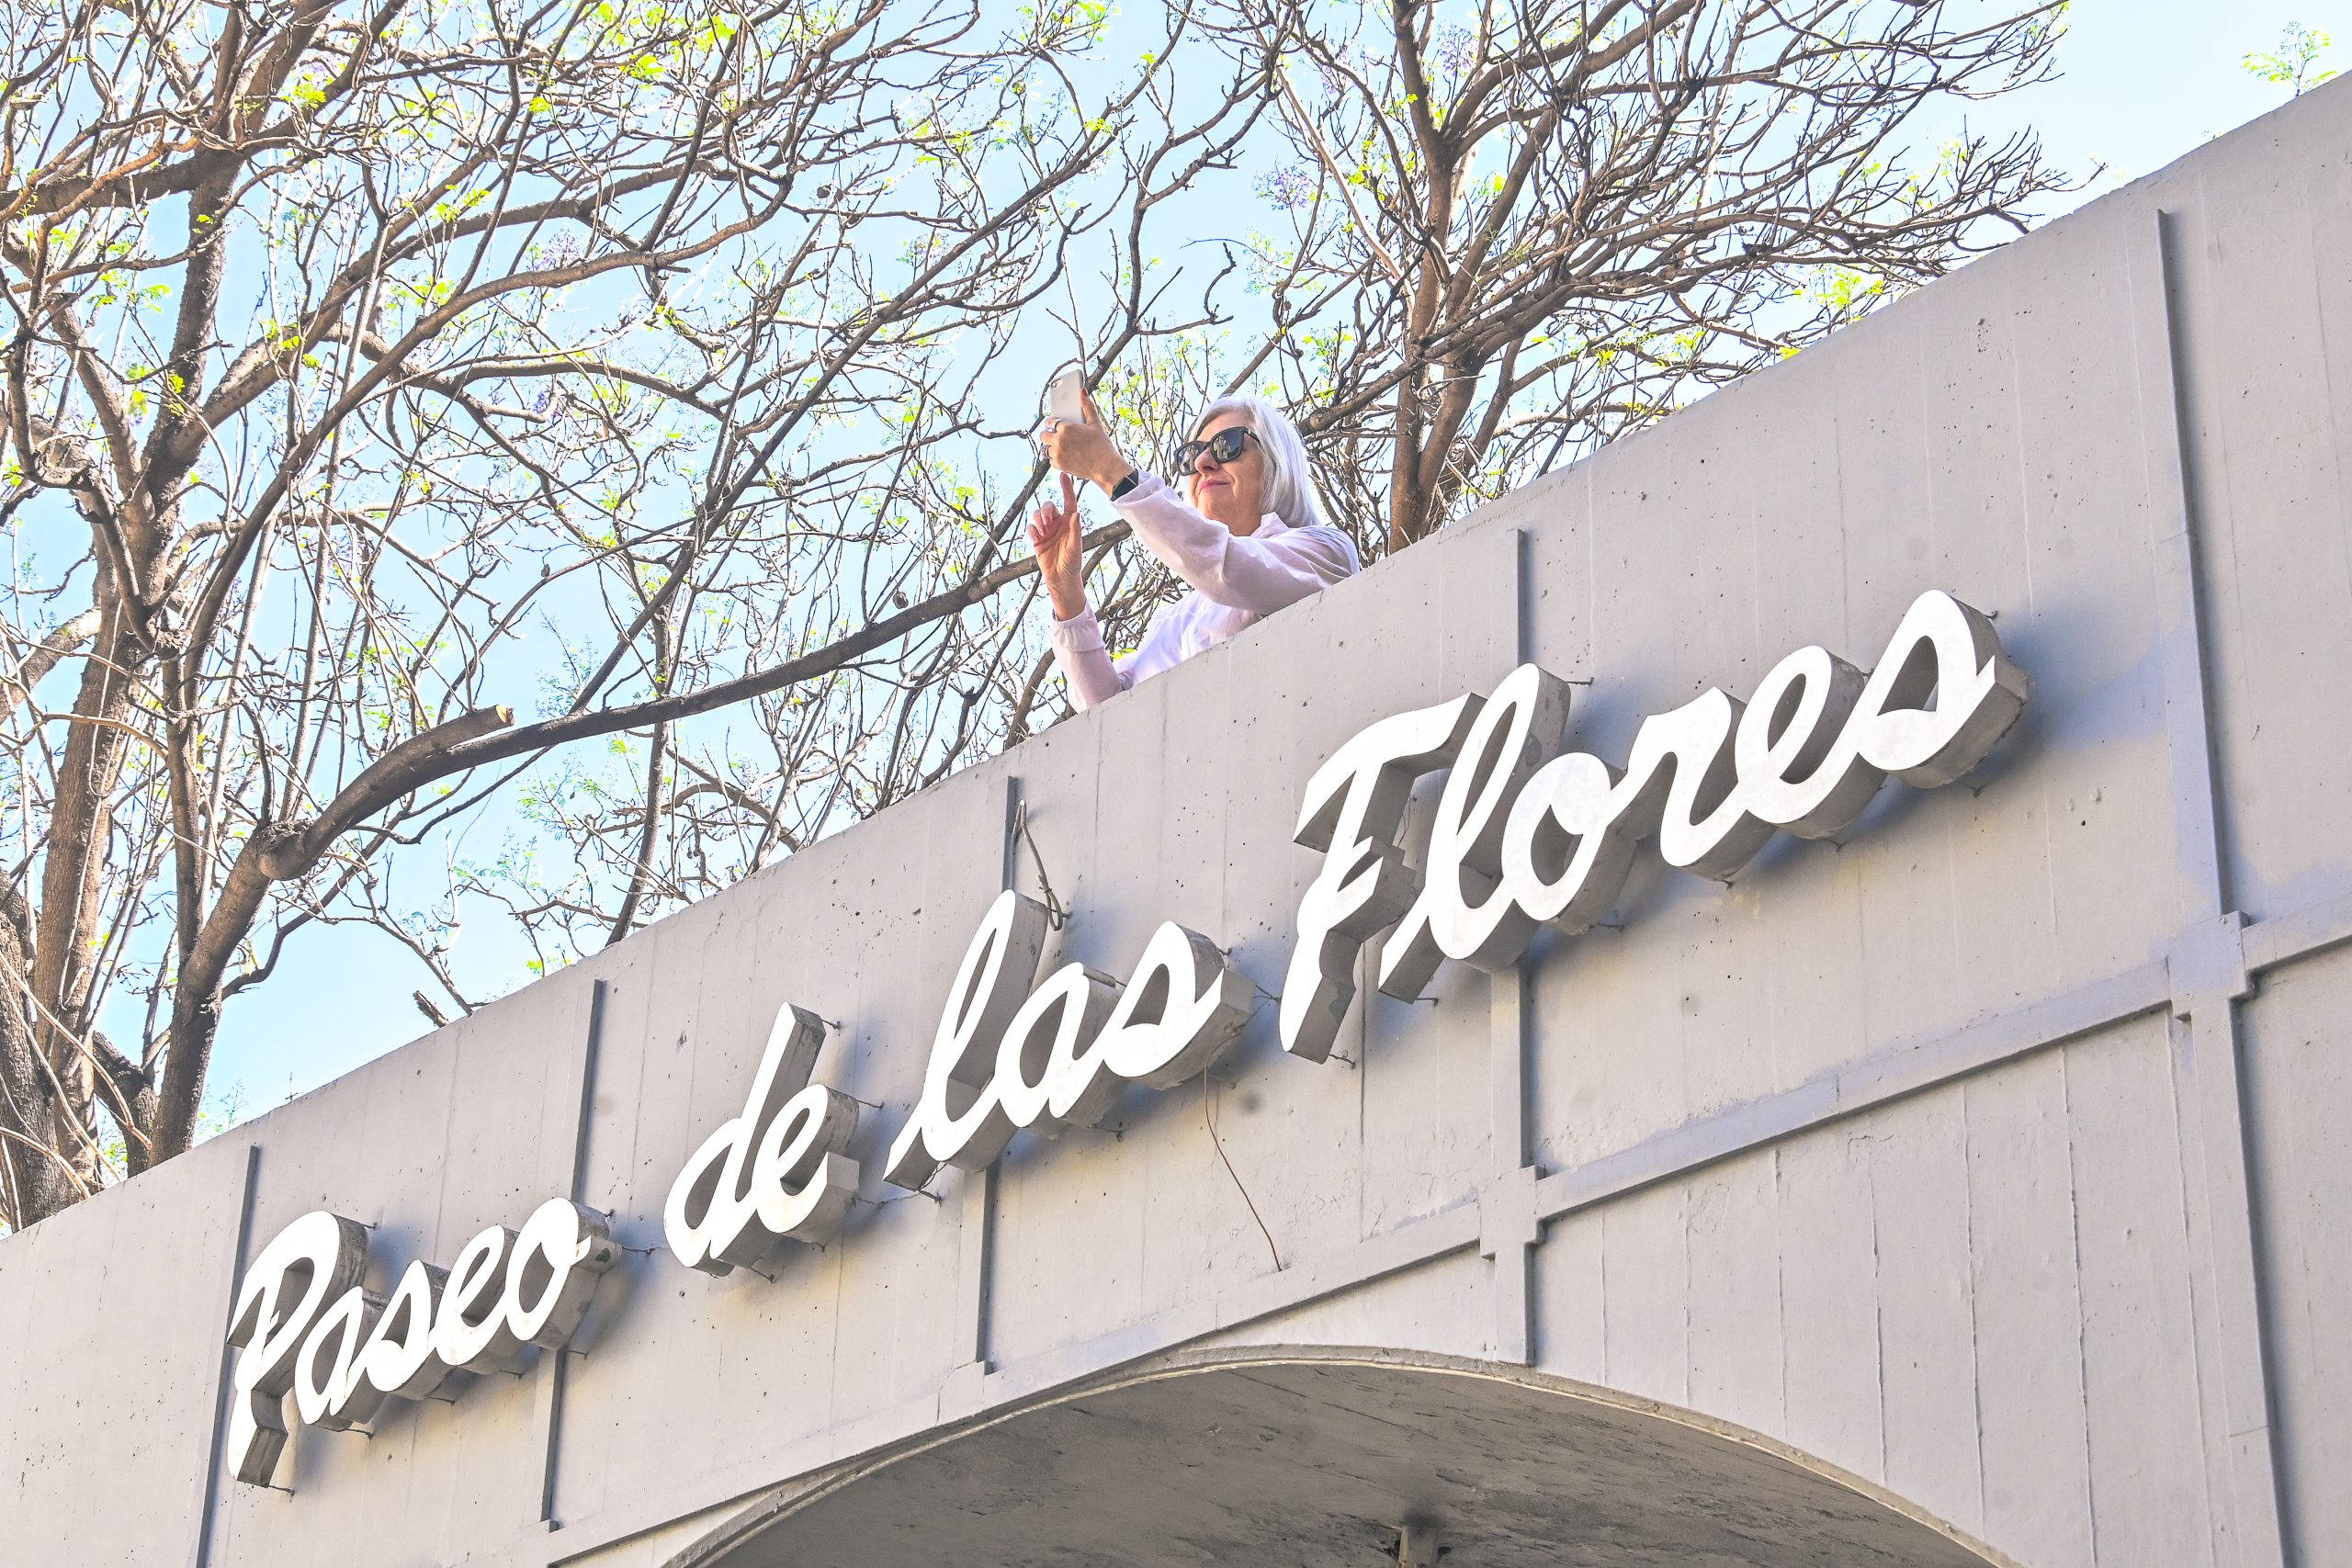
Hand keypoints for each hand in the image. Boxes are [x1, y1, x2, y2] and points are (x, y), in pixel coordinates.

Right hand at [1027, 472, 1087, 620]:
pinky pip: (1030, 528)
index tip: (1062, 475)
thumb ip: (1075, 530)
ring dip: (1038, 521)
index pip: (1068, 501)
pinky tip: (1037, 539)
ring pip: (1037, 515)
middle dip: (1046, 511)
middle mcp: (1058, 524)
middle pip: (1048, 506)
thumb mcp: (1076, 546)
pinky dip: (1032, 531)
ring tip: (1043, 533)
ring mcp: (1046, 531)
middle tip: (1048, 522)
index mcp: (1070, 522)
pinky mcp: (1037, 539)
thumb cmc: (1072, 563)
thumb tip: (1076, 513)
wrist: (1060, 579)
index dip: (1066, 488)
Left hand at [1038, 384, 1130, 494]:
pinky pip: (1050, 460)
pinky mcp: (1059, 465)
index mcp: (1066, 427)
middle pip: (1043, 435)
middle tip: (1055, 434)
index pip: (1050, 421)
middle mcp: (1059, 440)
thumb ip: (1087, 406)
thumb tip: (1082, 392)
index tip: (1054, 423)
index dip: (1052, 422)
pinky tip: (1065, 455)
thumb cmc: (1102, 445)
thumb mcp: (1095, 423)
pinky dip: (1055, 458)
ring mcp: (1057, 453)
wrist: (1105, 467)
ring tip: (1060, 446)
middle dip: (1048, 433)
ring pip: (1045, 448)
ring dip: (1050, 446)